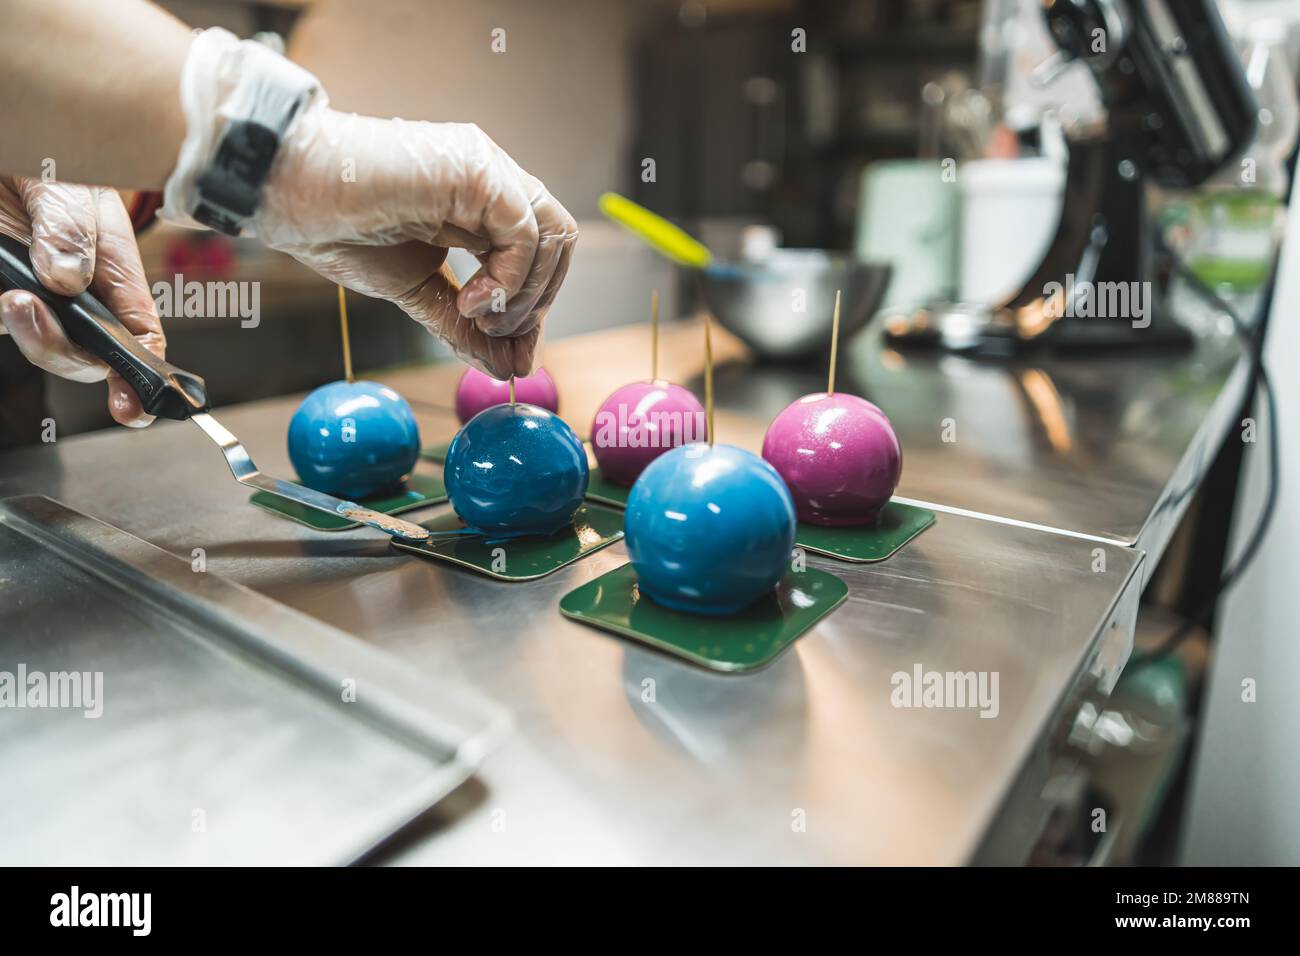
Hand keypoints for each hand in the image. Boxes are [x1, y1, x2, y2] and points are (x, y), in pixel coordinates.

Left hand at [0, 176, 164, 426]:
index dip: (141, 377)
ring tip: (13, 297)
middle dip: (64, 351)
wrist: (8, 143)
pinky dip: (4, 317)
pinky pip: (2, 322)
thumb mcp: (64, 183)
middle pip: (87, 354)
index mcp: (117, 272)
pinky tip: (3, 290)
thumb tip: (66, 281)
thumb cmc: (45, 161)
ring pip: (41, 344)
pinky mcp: (1, 295)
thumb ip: (69, 228)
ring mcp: (38, 300)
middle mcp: (82, 296)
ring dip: (28, 333)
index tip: (132, 407)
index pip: (140, 336)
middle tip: (29, 311)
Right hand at [254, 112, 576, 378]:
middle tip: (493, 334)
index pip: (540, 254)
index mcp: (480, 202)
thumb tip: (506, 370)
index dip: (534, 307)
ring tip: (476, 315)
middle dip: (536, 303)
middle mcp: (493, 180)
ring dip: (526, 293)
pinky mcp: (476, 170)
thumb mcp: (415, 290)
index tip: (509, 351)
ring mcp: (487, 170)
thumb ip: (463, 326)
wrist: (287, 192)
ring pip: (554, 236)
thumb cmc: (338, 228)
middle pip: (559, 245)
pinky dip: (511, 278)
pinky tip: (470, 298)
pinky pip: (525, 230)